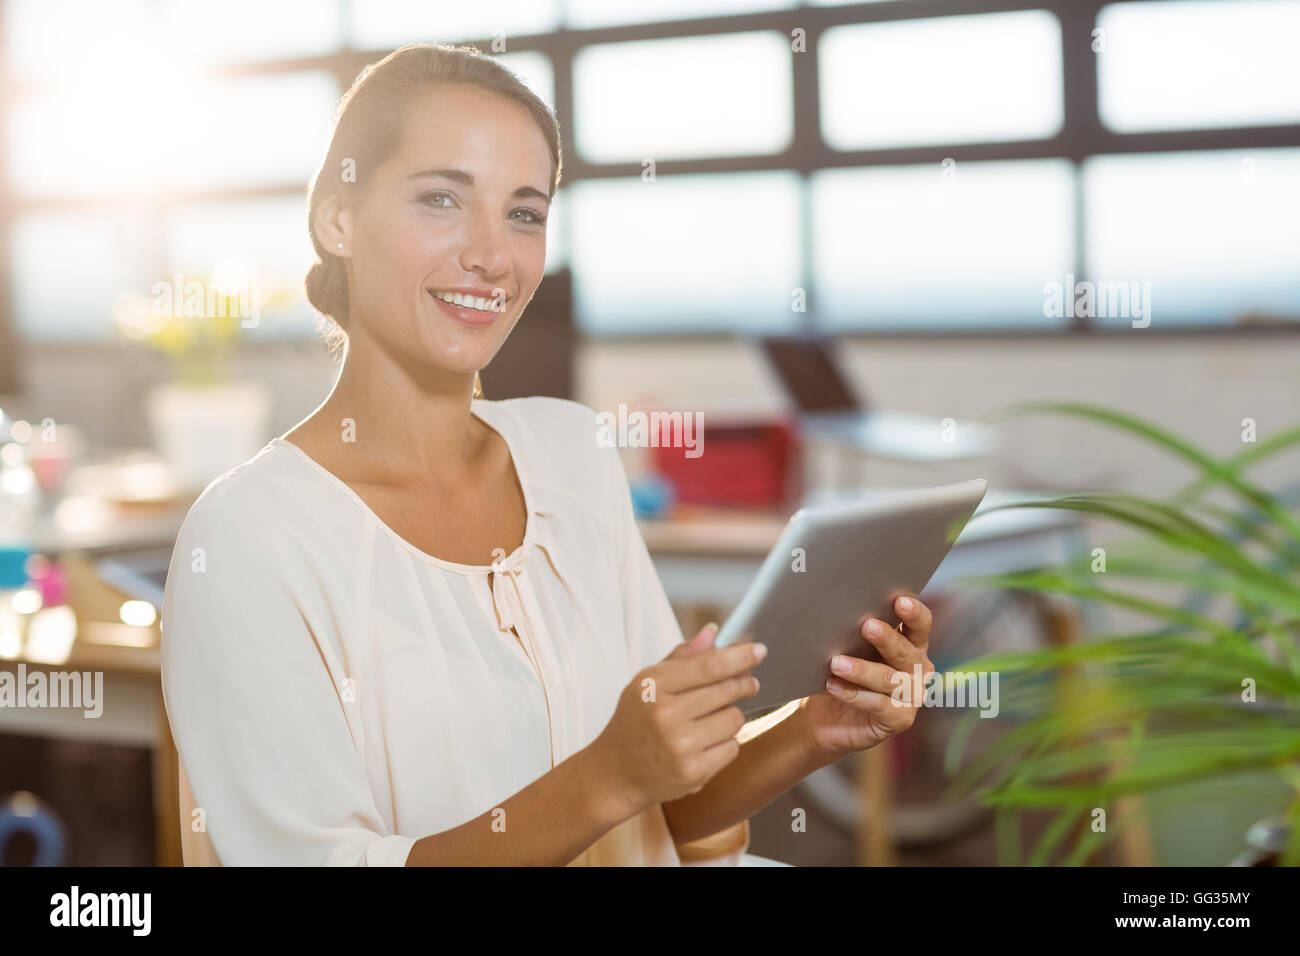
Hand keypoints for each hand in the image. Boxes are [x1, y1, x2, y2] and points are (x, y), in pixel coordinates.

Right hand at [589, 623, 763, 816]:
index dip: (740, 656)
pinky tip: (705, 743)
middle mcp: (665, 714)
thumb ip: (682, 657)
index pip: (709, 665)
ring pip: (734, 719)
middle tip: (749, 682)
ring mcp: (680, 746)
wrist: (616, 773)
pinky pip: (732, 747)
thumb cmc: (636, 721)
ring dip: (730, 716)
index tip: (760, 651)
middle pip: (727, 690)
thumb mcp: (648, 683)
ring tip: (712, 719)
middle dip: (744, 684)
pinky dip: (725, 743)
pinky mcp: (693, 773)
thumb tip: (713, 632)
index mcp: (652, 685)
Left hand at [801, 595, 935, 758]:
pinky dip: (854, 694)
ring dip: (862, 669)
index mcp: (911, 643)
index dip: (913, 613)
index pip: (920, 625)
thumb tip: (842, 611)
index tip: (899, 601)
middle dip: (886, 638)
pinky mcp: (901, 719)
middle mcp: (918, 669)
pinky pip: (879, 705)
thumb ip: (853, 632)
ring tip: (836, 663)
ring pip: (889, 679)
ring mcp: (912, 696)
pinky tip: (833, 686)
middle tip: (866, 626)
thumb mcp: (847, 648)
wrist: (823, 716)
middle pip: (906, 651)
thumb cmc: (839, 672)